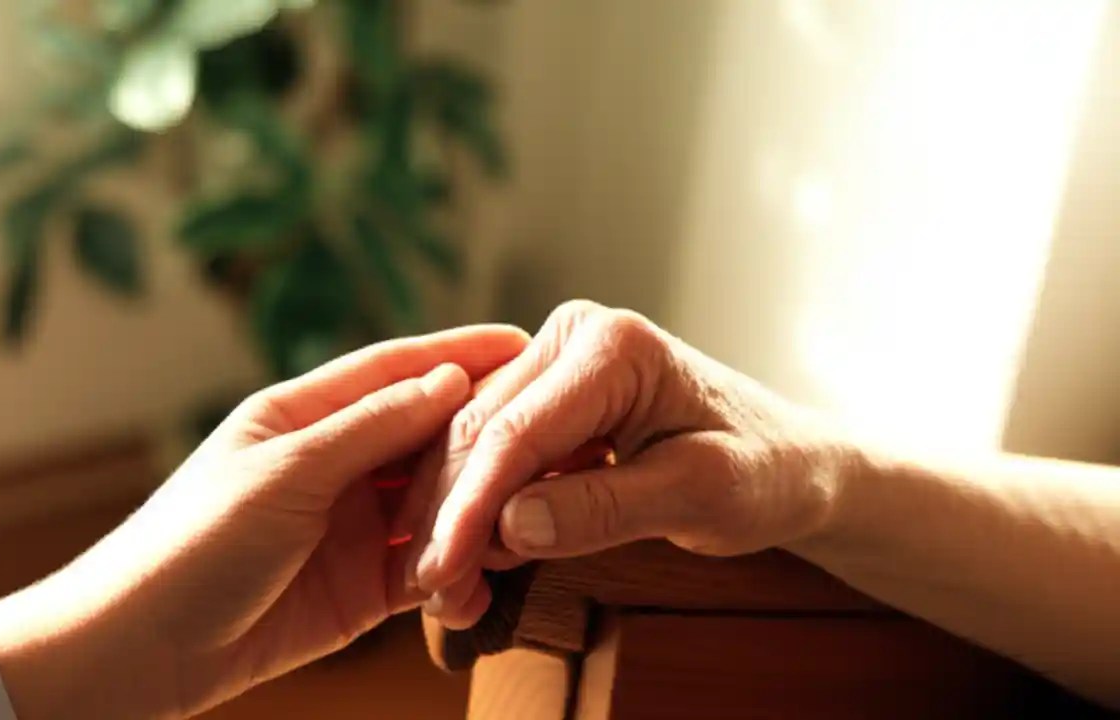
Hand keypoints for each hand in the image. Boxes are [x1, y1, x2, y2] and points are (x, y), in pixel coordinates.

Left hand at [0, 325, 528, 718]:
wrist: (144, 649)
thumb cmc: (192, 543)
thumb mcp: (286, 472)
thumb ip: (371, 427)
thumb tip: (449, 381)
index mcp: (305, 415)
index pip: (396, 370)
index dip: (459, 353)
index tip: (522, 342)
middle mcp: (335, 464)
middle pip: (426, 435)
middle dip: (485, 434)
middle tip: (554, 433)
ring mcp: (350, 527)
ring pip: (436, 503)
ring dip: (478, 506)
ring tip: (532, 504)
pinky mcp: (362, 588)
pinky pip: (426, 568)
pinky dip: (458, 569)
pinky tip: (487, 570)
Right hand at [403, 301, 855, 627]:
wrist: (789, 461)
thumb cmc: (764, 470)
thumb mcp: (701, 495)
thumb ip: (607, 508)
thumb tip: (509, 525)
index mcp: (613, 345)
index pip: (516, 431)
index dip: (469, 507)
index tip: (442, 572)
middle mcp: (572, 336)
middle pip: (478, 431)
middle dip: (450, 516)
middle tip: (435, 594)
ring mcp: (555, 362)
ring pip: (471, 440)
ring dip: (453, 514)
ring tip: (449, 589)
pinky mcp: (548, 394)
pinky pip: (493, 449)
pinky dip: (477, 505)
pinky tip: (476, 556)